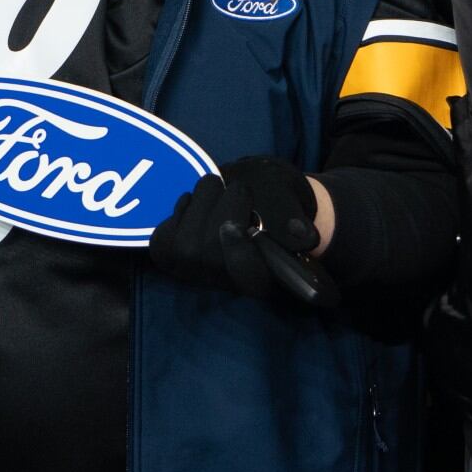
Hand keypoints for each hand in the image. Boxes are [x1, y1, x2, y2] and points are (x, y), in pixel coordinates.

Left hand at [148, 157, 335, 306]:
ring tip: (216, 188)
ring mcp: (200, 276)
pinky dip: (176, 214)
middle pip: (208, 255)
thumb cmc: (279, 202)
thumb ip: (297, 222)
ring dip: (199, 204)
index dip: (237, 255)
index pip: (247, 278)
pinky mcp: (175, 263)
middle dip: (220, 209)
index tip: (235, 226)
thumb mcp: (293, 205)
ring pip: (185, 247)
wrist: (259, 203)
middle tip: (238, 187)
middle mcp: (230, 284)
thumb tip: (308, 238)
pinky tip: (193, 205)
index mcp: (265, 277)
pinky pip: (163, 241)